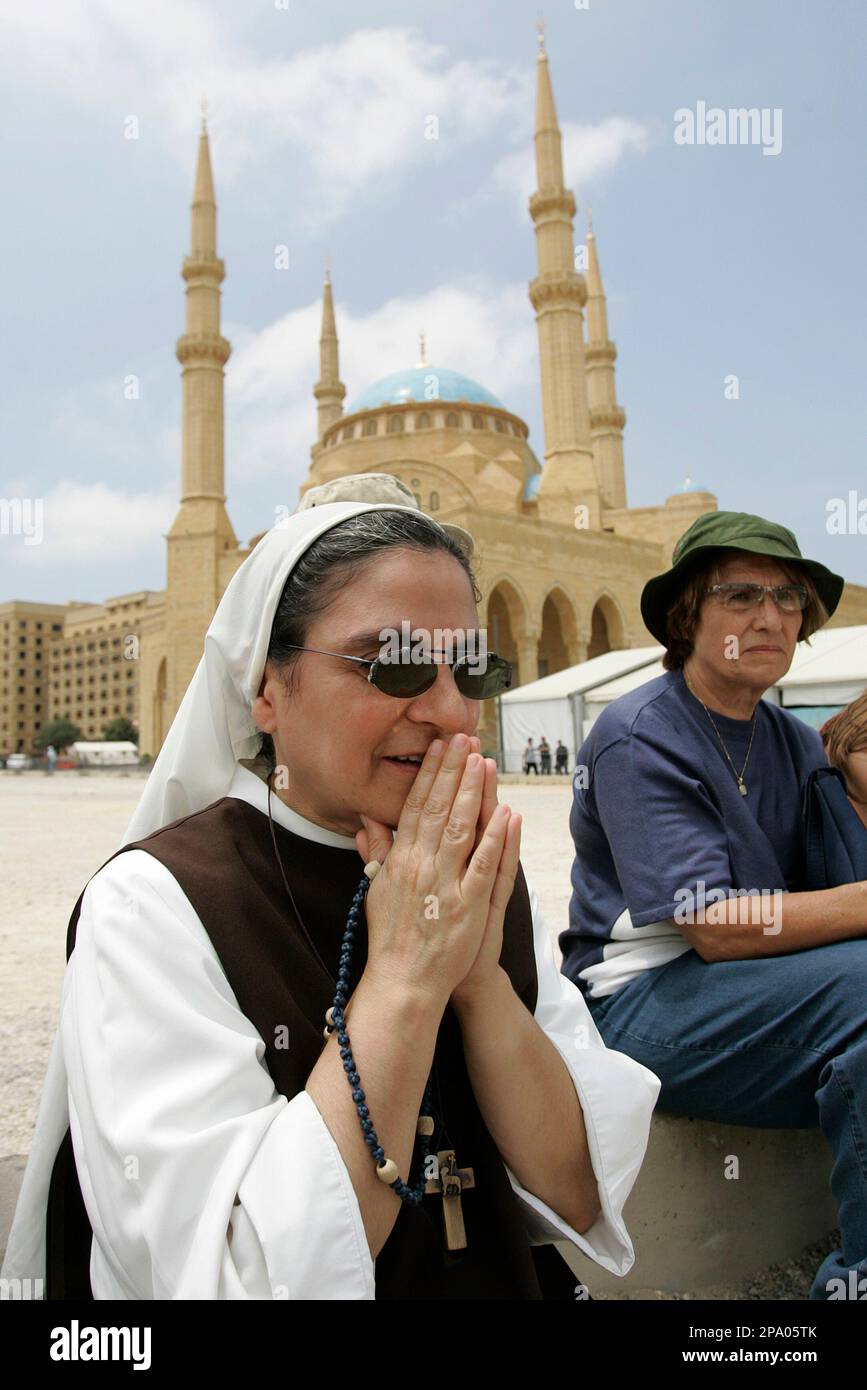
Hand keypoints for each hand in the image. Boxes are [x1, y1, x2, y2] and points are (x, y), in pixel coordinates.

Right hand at [354, 733, 514, 1010]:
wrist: (403, 981)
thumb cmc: (390, 937)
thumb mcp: (376, 890)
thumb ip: (376, 853)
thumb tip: (368, 820)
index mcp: (399, 860)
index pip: (415, 806)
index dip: (429, 774)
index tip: (439, 747)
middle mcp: (420, 866)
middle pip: (438, 809)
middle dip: (453, 771)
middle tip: (464, 738)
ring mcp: (445, 885)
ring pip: (460, 828)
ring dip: (473, 793)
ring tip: (483, 760)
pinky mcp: (467, 906)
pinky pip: (484, 866)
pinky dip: (495, 839)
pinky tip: (506, 813)